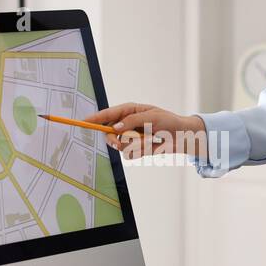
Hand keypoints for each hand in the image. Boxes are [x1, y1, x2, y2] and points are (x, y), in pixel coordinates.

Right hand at [81, 102, 206, 159]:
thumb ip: (132, 121)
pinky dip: (140, 152)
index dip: (95, 118)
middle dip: (114, 139)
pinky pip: (129, 154)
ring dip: (135, 145)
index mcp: (129, 110)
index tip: (84, 121)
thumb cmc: (169, 121)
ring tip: (150, 139)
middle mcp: (127, 124)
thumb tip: (115, 127)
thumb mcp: (152, 116)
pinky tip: (151, 146)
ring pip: (120, 146)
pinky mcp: (136, 149)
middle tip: (120, 142)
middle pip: (108, 133)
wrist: (181, 137)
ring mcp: (130, 137)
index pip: (108, 114)